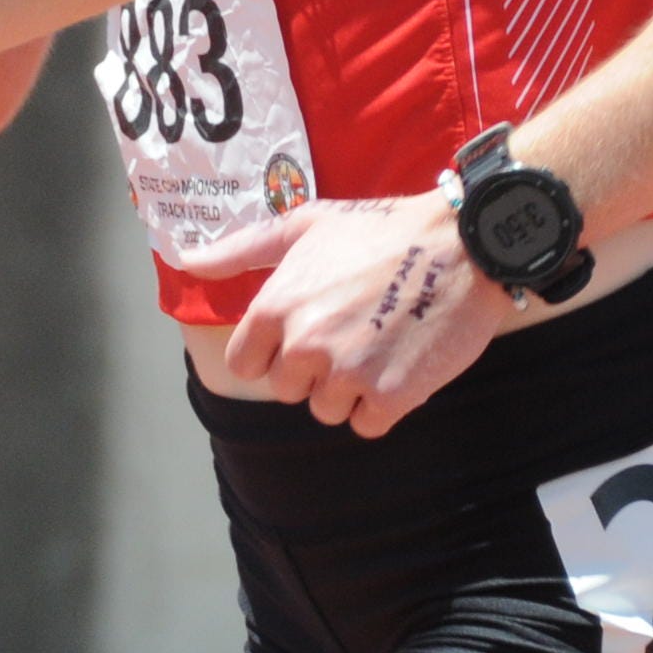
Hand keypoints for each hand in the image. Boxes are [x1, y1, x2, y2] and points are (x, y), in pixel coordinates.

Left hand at [190, 193, 515, 436]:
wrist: (463, 244)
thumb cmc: (381, 230)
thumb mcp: (304, 226)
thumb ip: (242, 250)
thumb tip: (188, 262)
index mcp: (275, 308)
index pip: (245, 365)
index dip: (272, 355)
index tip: (301, 338)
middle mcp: (303, 345)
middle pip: (289, 390)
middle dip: (315, 371)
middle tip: (353, 334)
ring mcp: (347, 373)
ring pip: (328, 410)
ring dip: (351, 390)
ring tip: (380, 345)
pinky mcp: (392, 395)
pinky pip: (368, 425)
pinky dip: (384, 406)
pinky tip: (401, 366)